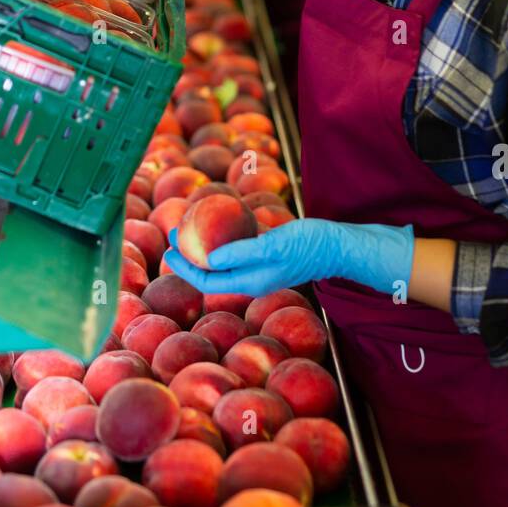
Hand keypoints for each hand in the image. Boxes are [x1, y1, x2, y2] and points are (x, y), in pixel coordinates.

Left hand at [165, 219, 414, 299]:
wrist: (338, 245)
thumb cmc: (307, 245)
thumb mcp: (272, 246)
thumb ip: (241, 253)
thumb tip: (209, 259)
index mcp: (250, 283)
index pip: (207, 281)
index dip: (184, 267)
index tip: (169, 248)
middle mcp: (251, 280)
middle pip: (211, 273)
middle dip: (189, 257)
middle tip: (173, 234)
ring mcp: (260, 268)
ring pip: (223, 261)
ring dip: (203, 248)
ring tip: (188, 229)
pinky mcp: (268, 255)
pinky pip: (237, 249)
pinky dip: (223, 240)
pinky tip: (218, 223)